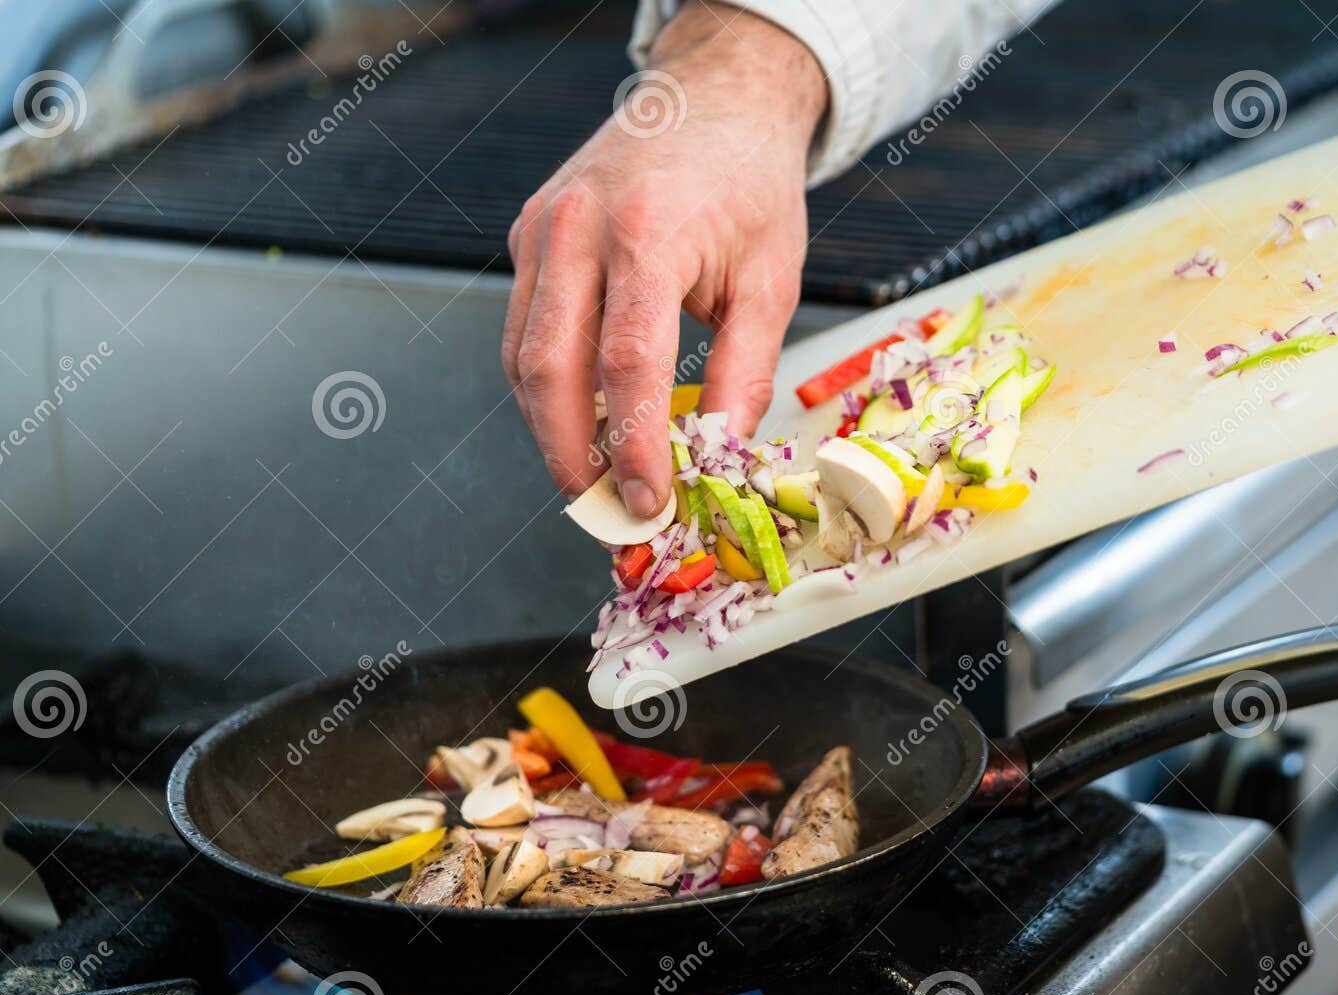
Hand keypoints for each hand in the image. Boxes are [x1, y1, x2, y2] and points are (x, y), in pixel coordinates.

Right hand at [501, 1, 826, 514]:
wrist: (713, 97)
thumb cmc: (749, 186)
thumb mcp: (771, 280)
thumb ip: (743, 371)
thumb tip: (718, 455)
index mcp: (647, 233)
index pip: (625, 366)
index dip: (633, 448)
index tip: (650, 502)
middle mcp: (577, 227)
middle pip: (550, 369)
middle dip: (572, 456)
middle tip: (606, 509)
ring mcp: (542, 228)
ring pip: (520, 357)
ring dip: (550, 429)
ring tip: (595, 478)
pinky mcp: (528, 235)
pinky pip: (521, 328)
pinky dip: (544, 386)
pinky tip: (579, 421)